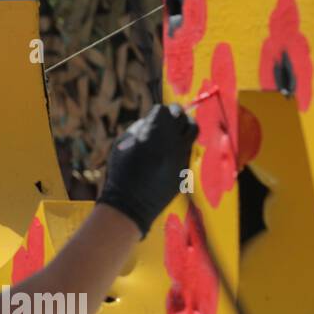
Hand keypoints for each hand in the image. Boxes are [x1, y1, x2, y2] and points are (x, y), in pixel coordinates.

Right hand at [97, 103, 198, 237]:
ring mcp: (182, 156)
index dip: (159, 111)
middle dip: (176, 114)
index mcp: (154, 133)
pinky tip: (169, 151)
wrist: (131, 203)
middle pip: (183, 118)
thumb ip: (138, 128)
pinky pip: (188, 150)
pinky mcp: (186, 168)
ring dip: (184, 127)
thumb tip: (150, 120)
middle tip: (170, 116)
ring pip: (192, 132)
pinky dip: (181, 146)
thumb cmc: (121, 171)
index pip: (164, 110)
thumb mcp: (121, 144)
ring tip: (175, 130)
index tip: (155, 113)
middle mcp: (172, 141)